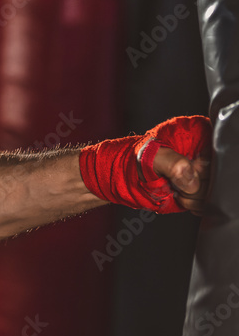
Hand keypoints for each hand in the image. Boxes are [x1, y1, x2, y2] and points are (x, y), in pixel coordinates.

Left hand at [79, 115, 211, 213]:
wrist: (115, 177)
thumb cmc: (128, 159)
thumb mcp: (149, 156)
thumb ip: (172, 164)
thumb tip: (191, 179)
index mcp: (197, 132)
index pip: (219, 152)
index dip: (205, 166)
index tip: (189, 168)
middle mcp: (203, 151)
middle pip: (219, 175)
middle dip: (198, 184)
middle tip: (175, 182)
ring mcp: (201, 170)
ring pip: (214, 191)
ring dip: (193, 196)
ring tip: (172, 188)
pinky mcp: (197, 187)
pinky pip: (206, 202)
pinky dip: (193, 204)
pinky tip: (177, 196)